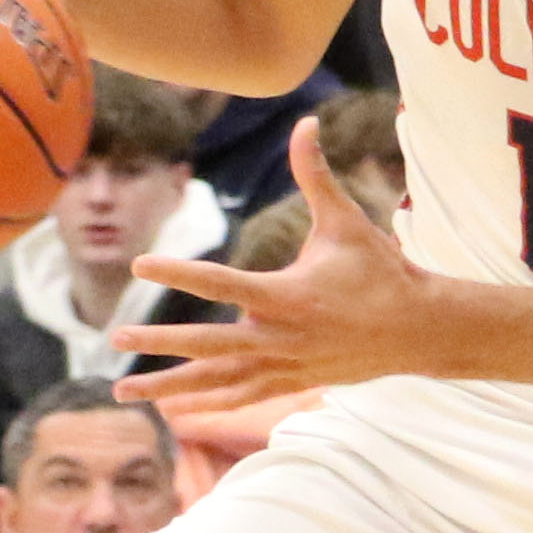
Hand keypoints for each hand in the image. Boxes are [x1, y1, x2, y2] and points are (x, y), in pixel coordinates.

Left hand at [118, 119, 439, 411]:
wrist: (416, 331)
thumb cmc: (380, 271)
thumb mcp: (346, 221)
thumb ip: (315, 175)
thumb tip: (305, 122)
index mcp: (286, 296)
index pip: (220, 284)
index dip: (177, 273)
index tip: (140, 265)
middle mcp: (278, 338)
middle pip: (206, 344)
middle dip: (159, 344)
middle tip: (116, 336)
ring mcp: (282, 367)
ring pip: (215, 382)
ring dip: (168, 388)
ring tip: (122, 391)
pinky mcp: (288, 383)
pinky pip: (236, 398)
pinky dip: (202, 404)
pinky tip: (171, 410)